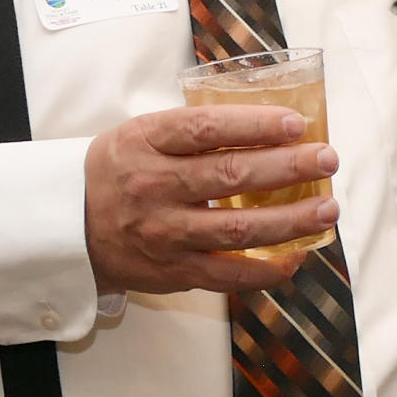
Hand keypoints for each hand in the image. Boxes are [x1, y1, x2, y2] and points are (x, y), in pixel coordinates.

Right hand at [84, 106, 339, 294]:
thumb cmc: (119, 172)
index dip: (255, 124)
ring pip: (237, 230)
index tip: (296, 123)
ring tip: (327, 208)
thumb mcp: (141, 135)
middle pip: (231, 176)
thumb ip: (194, 131)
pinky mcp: (174, 271)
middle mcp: (153, 187)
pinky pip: (230, 275)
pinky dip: (269, 268)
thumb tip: (269, 122)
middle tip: (327, 159)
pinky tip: (297, 256)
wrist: (69, 227)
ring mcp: (164, 233)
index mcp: (145, 142)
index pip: (205, 128)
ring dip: (291, 220)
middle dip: (287, 167)